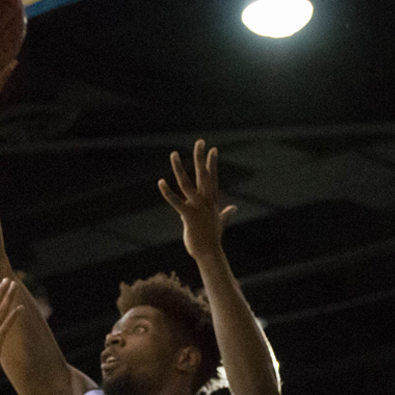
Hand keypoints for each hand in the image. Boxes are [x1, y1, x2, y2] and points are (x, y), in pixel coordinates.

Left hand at [158, 140, 235, 260]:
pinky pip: (176, 201)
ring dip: (179, 168)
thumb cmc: (212, 239)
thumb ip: (226, 214)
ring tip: (173, 154)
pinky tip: (161, 182)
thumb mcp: (220, 222)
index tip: (212, 149)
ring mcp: (197, 207)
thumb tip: (234, 208)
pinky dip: (168, 192)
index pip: (212, 177)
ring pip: (186, 183)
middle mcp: (205, 200)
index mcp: (211, 200)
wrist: (209, 253)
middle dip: (200, 157)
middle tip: (200, 141)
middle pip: (203, 174)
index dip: (212, 163)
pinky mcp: (188, 215)